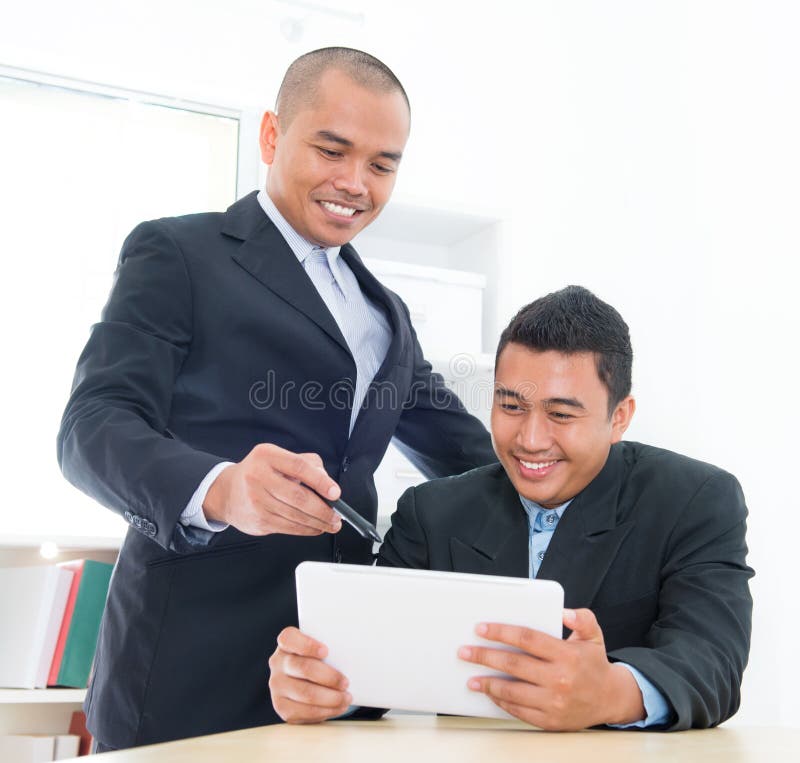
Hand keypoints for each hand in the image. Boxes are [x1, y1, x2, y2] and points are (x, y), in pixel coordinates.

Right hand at [203, 444, 342, 535]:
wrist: (227, 492)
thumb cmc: (259, 473)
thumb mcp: (279, 458)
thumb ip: (306, 464)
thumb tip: (328, 483)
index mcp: (267, 456)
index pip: (299, 467)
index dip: (320, 481)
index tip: (335, 492)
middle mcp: (258, 477)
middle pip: (299, 496)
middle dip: (323, 509)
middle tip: (337, 514)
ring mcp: (257, 500)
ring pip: (296, 515)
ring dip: (319, 522)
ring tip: (331, 523)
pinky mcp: (258, 520)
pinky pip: (289, 528)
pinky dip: (307, 530)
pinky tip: (316, 528)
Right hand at [269, 627, 351, 722]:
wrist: (306, 679)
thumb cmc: (319, 659)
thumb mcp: (321, 646)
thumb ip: (330, 645)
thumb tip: (356, 648)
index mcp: (286, 643)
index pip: (290, 638)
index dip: (307, 645)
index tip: (326, 651)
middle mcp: (278, 663)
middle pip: (304, 668)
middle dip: (329, 677)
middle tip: (345, 682)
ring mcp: (277, 686)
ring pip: (306, 693)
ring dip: (331, 698)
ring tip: (346, 698)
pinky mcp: (282, 707)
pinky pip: (304, 712)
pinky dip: (325, 711)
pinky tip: (337, 707)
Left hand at [458, 608, 644, 729]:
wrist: (611, 699)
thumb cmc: (595, 665)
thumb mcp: (593, 636)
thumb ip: (582, 619)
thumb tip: (565, 612)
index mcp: (566, 655)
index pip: (527, 639)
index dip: (501, 632)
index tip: (481, 628)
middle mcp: (559, 679)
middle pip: (514, 664)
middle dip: (485, 656)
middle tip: (465, 652)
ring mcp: (554, 702)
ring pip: (513, 691)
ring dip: (488, 684)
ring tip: (471, 677)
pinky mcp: (550, 720)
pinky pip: (520, 711)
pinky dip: (502, 702)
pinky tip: (491, 694)